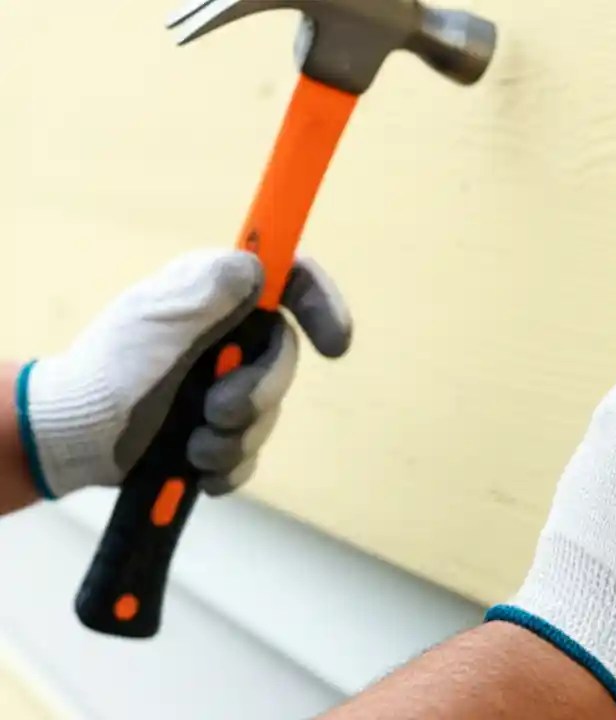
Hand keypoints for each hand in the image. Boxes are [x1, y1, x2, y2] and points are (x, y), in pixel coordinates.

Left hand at [16, 249, 350, 498]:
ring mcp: (225, 385)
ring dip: (236, 437)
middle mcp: (230, 336)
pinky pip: (250, 454)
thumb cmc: (112, 369)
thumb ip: (211, 293)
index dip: (322, 305)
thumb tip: (260, 265)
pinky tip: (199, 472)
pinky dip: (229, 467)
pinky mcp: (216, 431)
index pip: (292, 283)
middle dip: (259, 393)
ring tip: (193, 448)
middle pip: (285, 359)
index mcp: (220, 299)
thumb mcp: (160, 322)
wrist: (73, 436)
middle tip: (218, 410)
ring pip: (269, 412)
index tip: (334, 346)